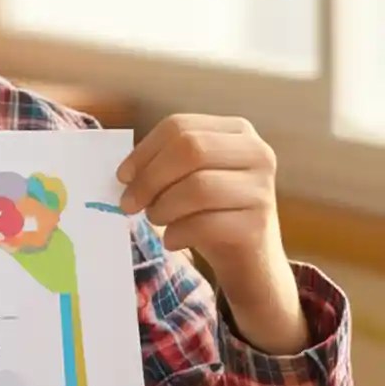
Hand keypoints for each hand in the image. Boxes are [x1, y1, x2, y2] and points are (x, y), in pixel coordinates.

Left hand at [116, 114, 308, 353]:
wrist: (249, 258)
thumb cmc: (208, 210)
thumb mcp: (187, 179)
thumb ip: (161, 165)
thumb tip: (125, 174)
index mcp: (235, 131)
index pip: (179, 127)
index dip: (143, 151)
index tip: (122, 177)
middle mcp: (257, 152)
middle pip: (190, 149)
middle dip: (150, 179)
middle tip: (129, 203)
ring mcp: (262, 188)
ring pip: (198, 187)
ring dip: (163, 208)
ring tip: (157, 220)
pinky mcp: (259, 224)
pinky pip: (207, 224)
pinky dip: (179, 234)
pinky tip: (172, 240)